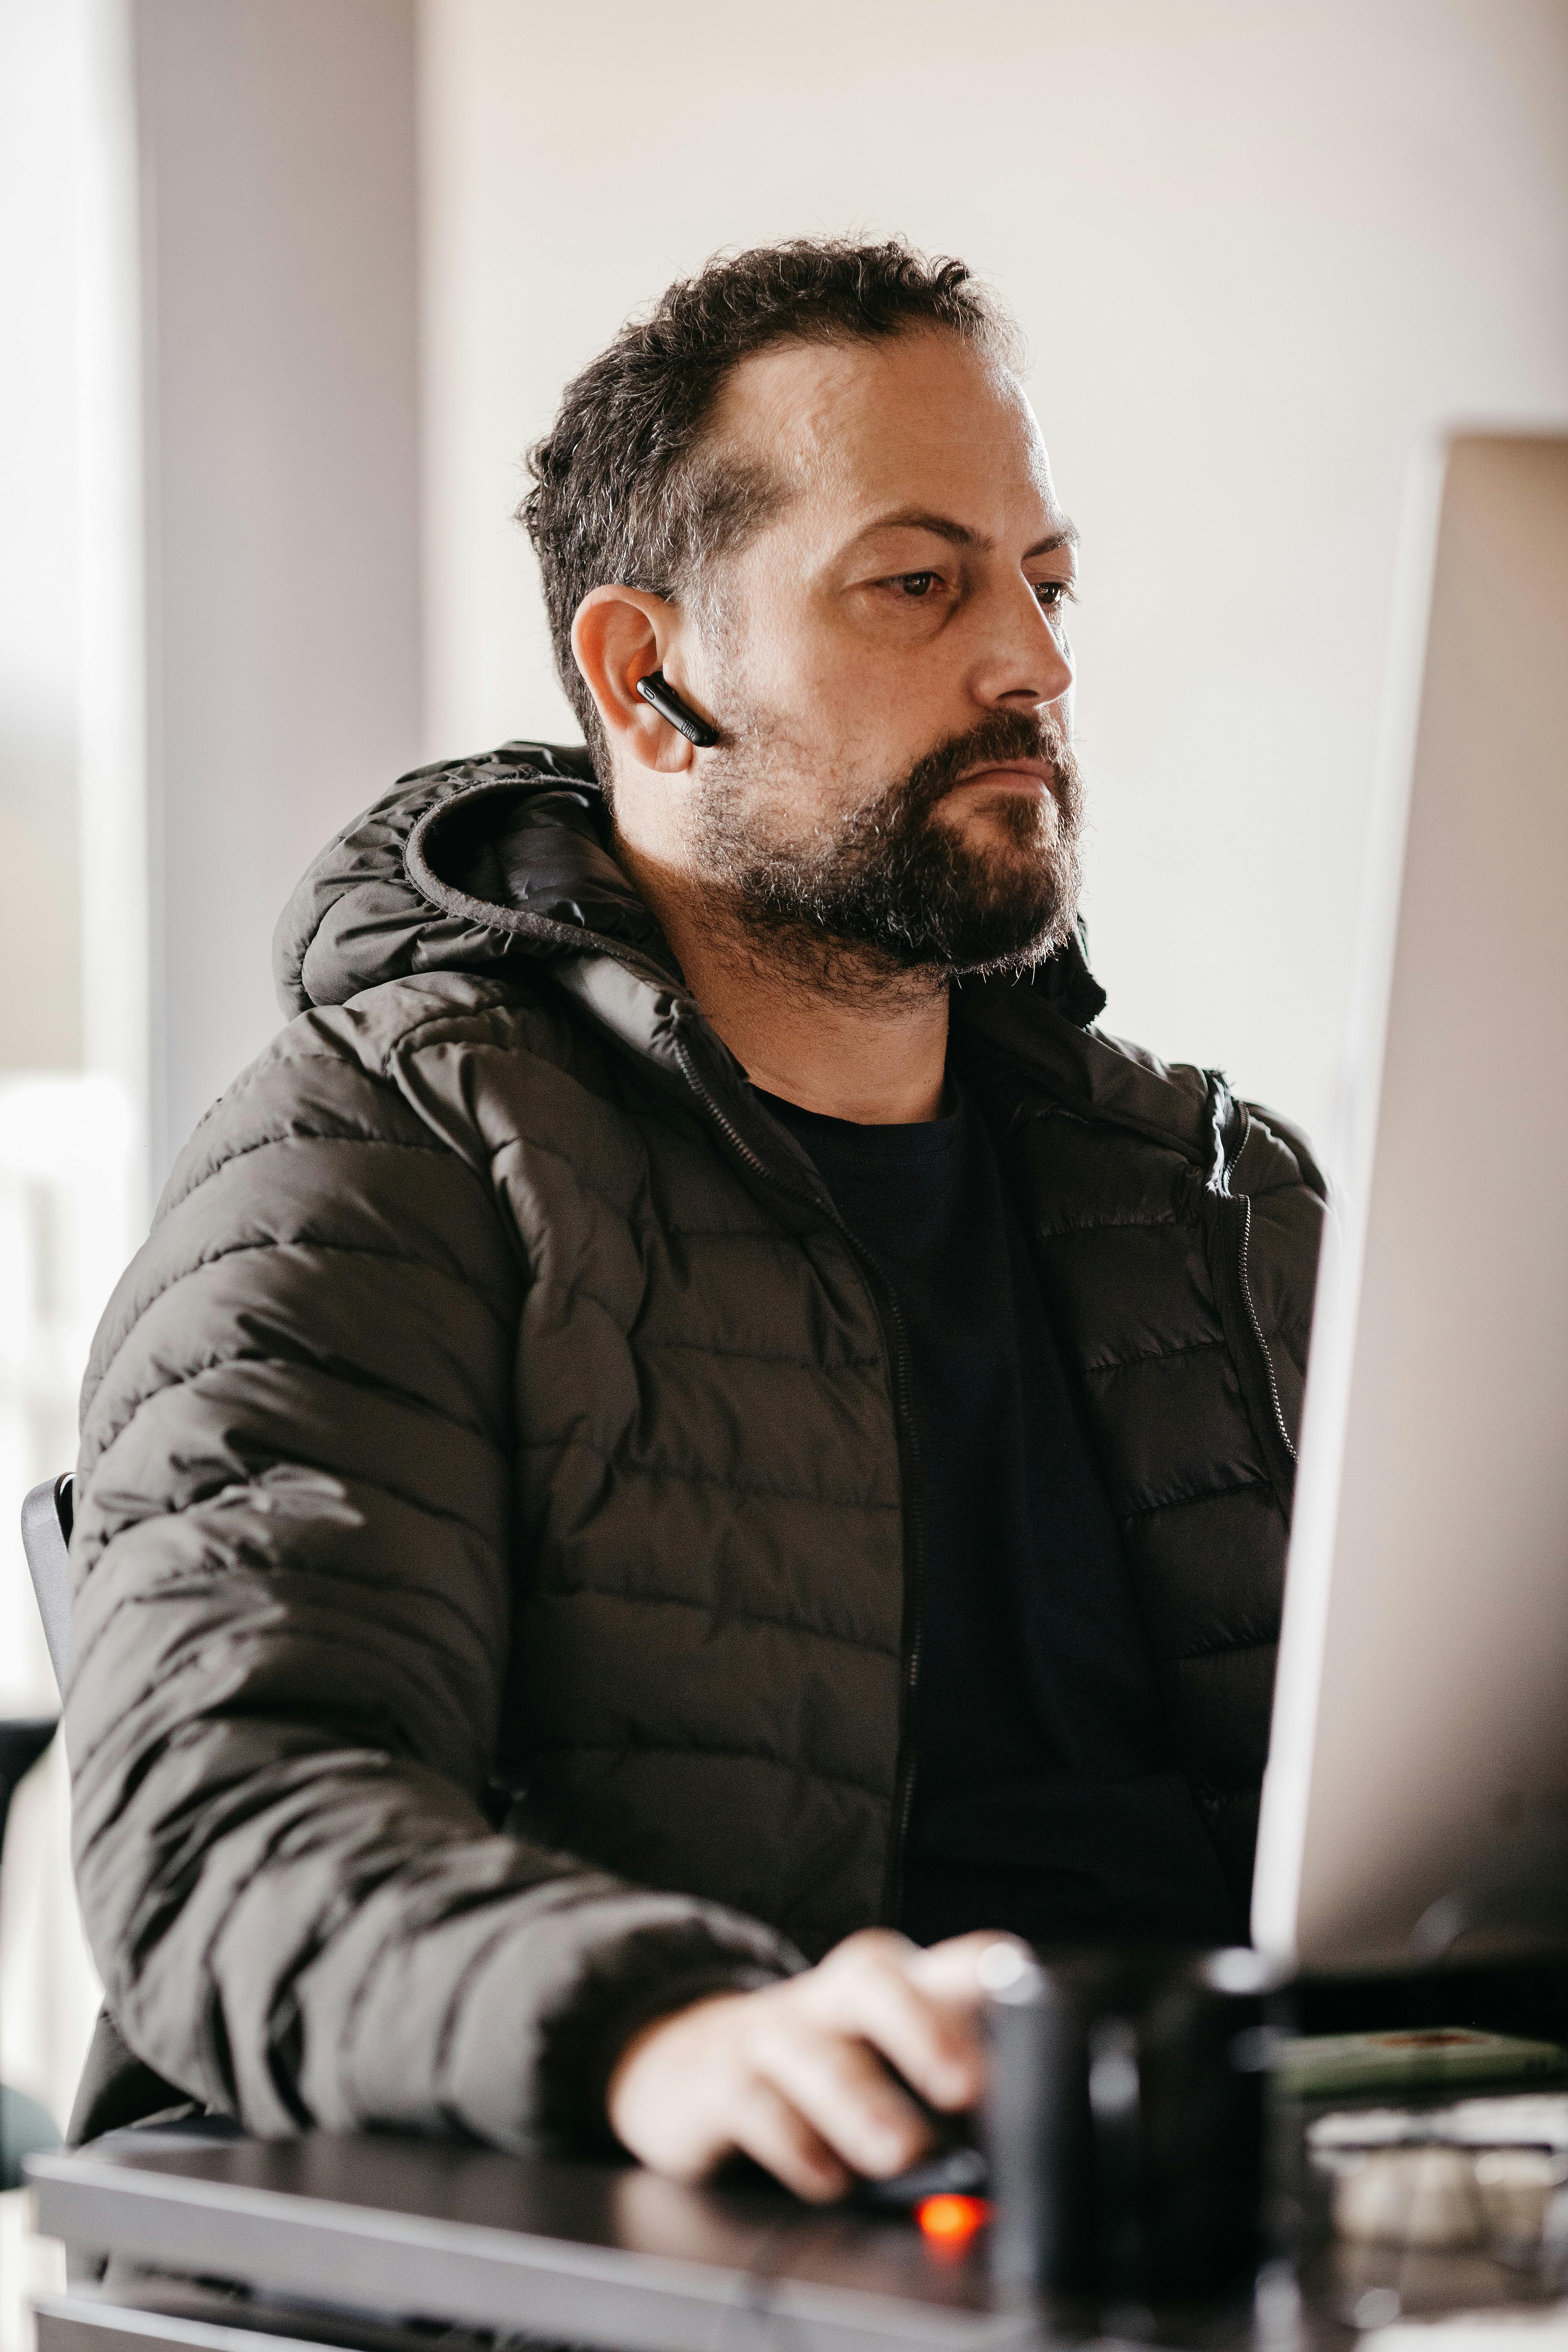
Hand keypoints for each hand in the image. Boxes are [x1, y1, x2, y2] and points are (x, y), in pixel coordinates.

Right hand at [605, 1927, 1023, 2200]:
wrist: (685, 2065)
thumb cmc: (817, 2075)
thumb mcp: (885, 2072)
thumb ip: (951, 2109)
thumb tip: (1026, 2168)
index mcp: (893, 1991)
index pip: (954, 1962)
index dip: (998, 1977)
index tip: (1040, 2007)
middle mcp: (833, 2001)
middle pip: (874, 1979)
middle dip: (923, 2027)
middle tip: (968, 2086)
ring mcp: (773, 2036)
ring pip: (813, 2049)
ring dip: (861, 2102)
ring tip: (901, 2152)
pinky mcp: (717, 2084)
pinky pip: (753, 2104)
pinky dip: (795, 2145)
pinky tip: (826, 2179)